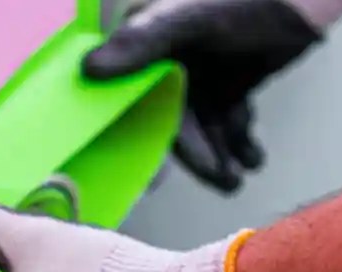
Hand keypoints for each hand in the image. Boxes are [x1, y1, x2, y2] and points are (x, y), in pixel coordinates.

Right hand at [84, 0, 322, 192]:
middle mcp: (166, 65)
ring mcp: (198, 76)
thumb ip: (140, 44)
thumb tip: (88, 70)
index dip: (149, 139)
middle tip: (224, 181)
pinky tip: (253, 158)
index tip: (155, 180)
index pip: (141, 104)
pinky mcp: (227, 83)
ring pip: (206, 127)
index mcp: (145, 48)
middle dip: (202, 156)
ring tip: (239, 178)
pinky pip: (228, 119)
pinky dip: (240, 141)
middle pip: (177, 122)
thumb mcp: (189, 20)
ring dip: (223, 154)